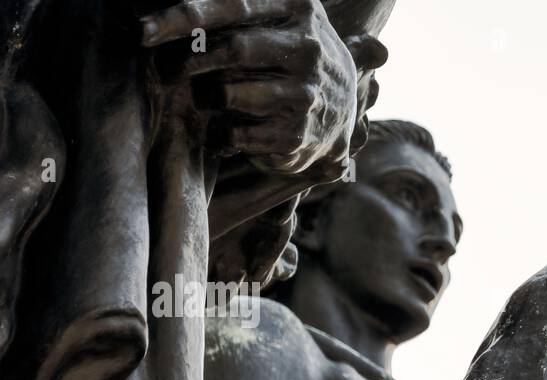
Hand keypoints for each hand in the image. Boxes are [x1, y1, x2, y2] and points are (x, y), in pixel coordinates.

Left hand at [142, 0, 359, 176]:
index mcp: (298, 8)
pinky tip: (221, 132)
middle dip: (188, 60)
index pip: (232, 5)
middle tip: (165, 69)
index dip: (182, 18)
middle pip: (233, 49)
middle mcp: (309, 49)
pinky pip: (236, 134)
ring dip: (204, 98)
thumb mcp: (275, 14)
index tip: (141, 31)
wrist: (341, 109)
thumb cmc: (286, 53)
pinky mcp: (298, 136)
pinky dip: (218, 135)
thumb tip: (163, 13)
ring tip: (204, 100)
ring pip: (229, 94)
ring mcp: (306, 94)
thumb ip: (233, 4)